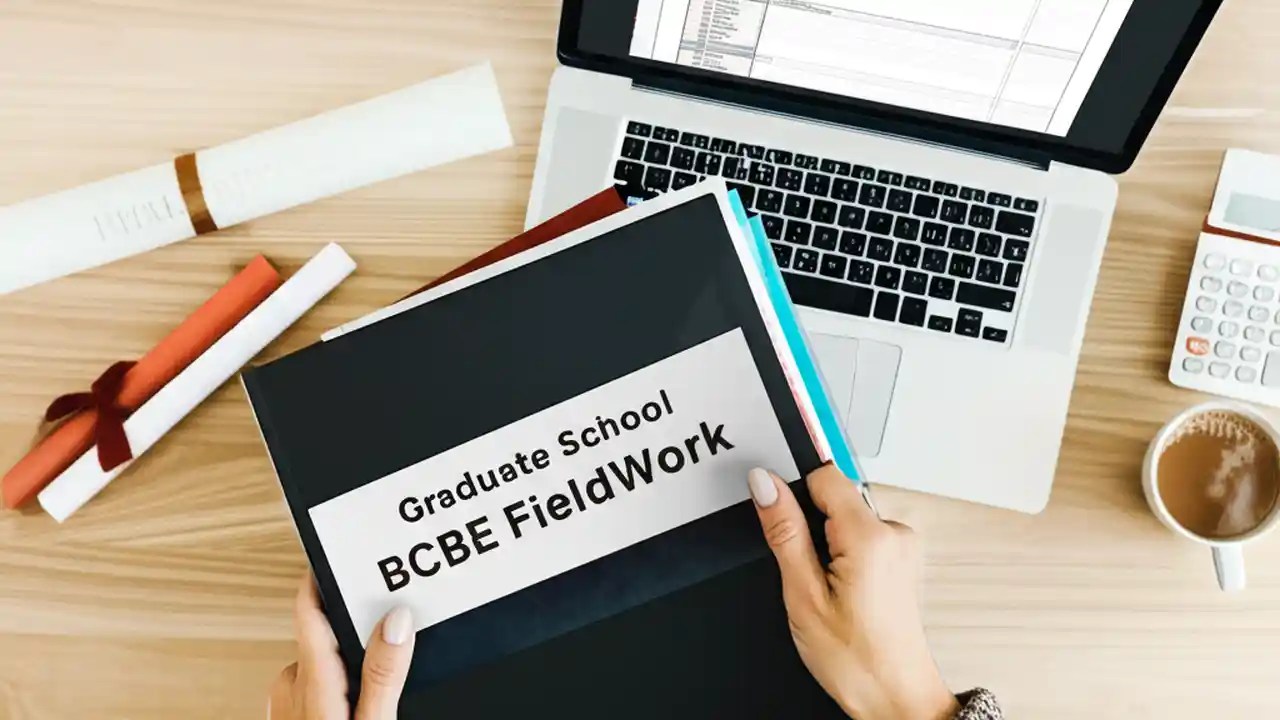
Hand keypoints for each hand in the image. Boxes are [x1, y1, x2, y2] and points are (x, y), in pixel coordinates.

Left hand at [270, 575, 415, 719]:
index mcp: (312, 680)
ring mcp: (284, 704)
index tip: (345, 557)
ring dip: (346, 661)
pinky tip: (356, 700)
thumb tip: (397, 621)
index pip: (309, 609)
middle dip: (355, 630)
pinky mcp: (287, 718)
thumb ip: (383, 674)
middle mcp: (291, 687)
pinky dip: (334, 684)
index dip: (323, 577)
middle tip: (391, 622)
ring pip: (318, 663)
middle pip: (322, 635)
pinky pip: (311, 686)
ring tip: (380, 669)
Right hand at [747, 466, 957, 719]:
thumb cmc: (856, 661)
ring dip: (830, 545)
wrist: (896, 697)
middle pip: (836, 497)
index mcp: (870, 537)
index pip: (825, 475)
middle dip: (812, 527)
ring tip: (830, 591)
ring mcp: (903, 546)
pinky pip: (864, 538)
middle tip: (808, 574)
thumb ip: (784, 531)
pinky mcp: (903, 559)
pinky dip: (846, 557)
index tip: (779, 515)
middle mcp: (894, 534)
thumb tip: (765, 485)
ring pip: (847, 519)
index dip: (794, 492)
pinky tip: (845, 593)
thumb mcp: (803, 595)